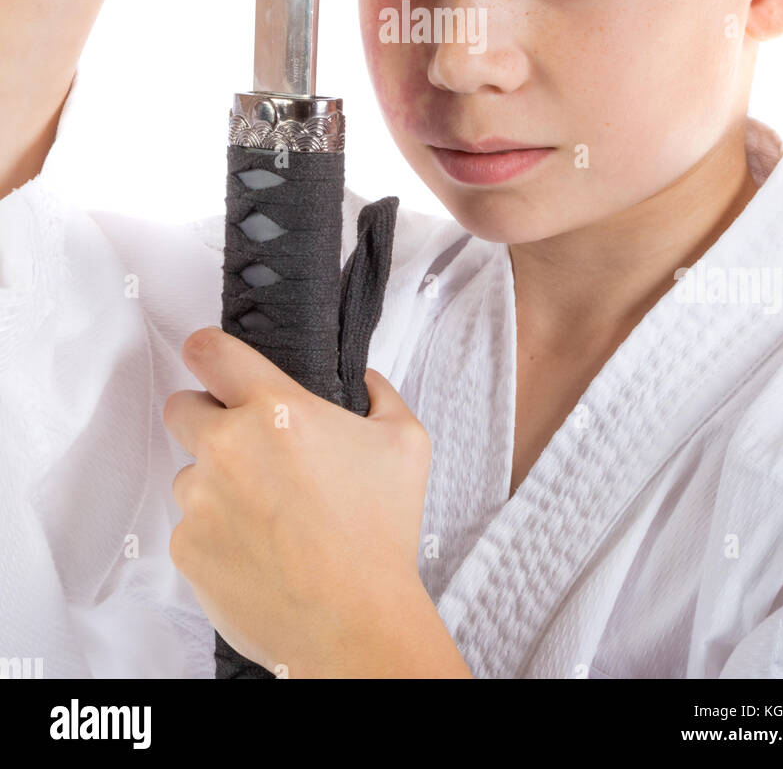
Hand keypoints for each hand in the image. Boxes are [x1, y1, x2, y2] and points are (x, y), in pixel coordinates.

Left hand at [163, 327, 461, 677]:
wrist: (355, 625)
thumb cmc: (381, 534)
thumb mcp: (406, 442)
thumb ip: (380, 394)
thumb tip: (364, 381)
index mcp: (275, 409)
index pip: (209, 351)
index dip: (208, 351)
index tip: (213, 363)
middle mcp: (227, 447)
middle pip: (182, 407)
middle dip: (208, 419)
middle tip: (248, 448)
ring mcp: (200, 500)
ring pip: (188, 474)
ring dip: (215, 484)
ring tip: (266, 515)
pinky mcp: (187, 548)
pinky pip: (189, 527)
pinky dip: (215, 535)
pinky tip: (258, 551)